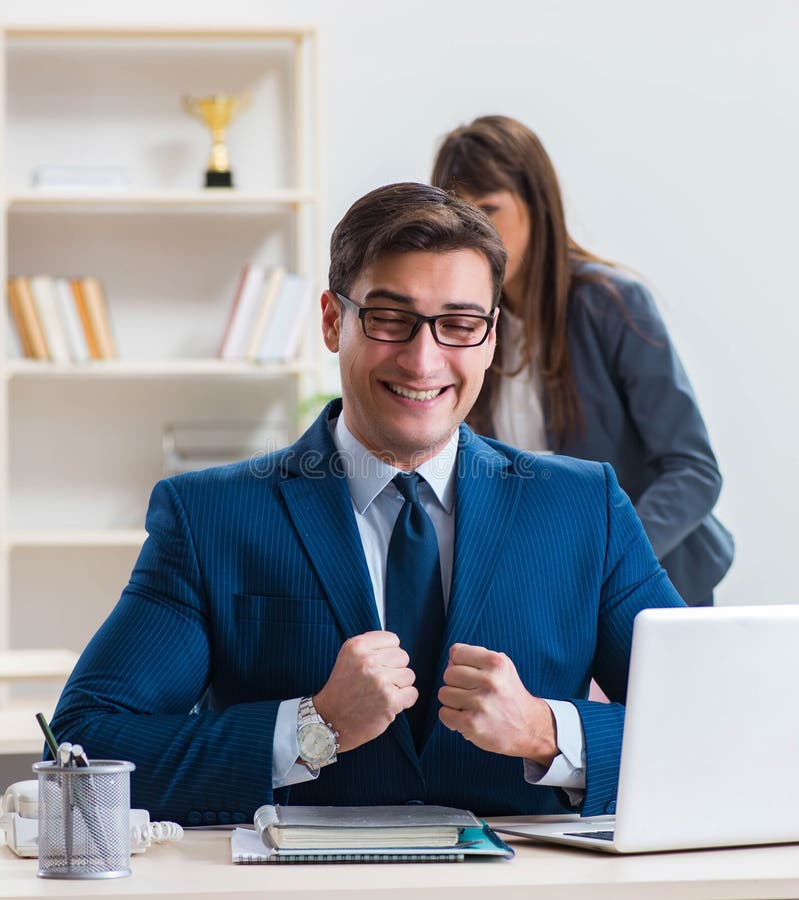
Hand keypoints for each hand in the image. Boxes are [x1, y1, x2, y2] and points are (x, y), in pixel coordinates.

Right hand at [313, 631, 417, 752]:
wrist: (331, 721)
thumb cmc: (342, 689)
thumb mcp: (348, 657)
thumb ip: (371, 647)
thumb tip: (396, 645)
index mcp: (357, 646)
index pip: (393, 640)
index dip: (387, 654)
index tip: (377, 665)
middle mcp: (368, 661)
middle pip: (403, 657)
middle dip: (394, 670)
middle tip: (377, 682)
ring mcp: (380, 681)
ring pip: (409, 675)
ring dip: (399, 686)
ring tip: (380, 693)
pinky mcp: (390, 701)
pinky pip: (412, 693)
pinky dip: (404, 701)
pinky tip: (387, 703)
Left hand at [438, 643, 557, 766]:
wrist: (529, 727)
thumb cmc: (508, 694)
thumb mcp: (501, 666)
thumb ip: (475, 656)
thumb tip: (450, 657)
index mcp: (496, 662)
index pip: (456, 653)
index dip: (459, 664)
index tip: (470, 675)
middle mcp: (490, 681)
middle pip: (448, 674)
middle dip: (455, 684)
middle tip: (471, 693)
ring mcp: (481, 703)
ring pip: (443, 694)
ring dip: (453, 702)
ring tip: (469, 706)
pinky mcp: (472, 724)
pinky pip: (444, 714)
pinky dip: (451, 718)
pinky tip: (466, 718)